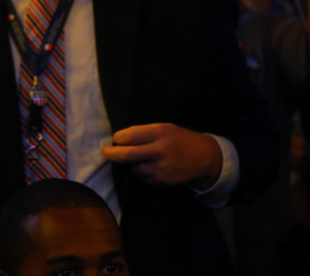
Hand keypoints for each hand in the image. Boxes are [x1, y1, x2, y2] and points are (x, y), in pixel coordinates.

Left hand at [101, 122, 222, 189]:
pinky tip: (148, 167)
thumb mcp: (164, 128)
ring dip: (129, 164)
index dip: (118, 138)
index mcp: (159, 133)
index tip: (116, 139)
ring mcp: (161, 168)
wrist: (205, 158)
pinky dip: (141, 173)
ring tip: (136, 159)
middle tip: (104, 152)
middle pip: (126, 155)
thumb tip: (119, 139)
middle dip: (111, 154)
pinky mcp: (162, 181)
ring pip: (133, 168)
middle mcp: (159, 151)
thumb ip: (144, 133)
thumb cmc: (180, 139)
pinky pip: (143, 178)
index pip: (129, 136)